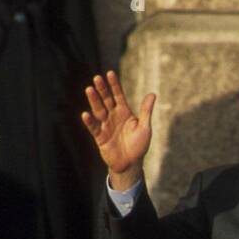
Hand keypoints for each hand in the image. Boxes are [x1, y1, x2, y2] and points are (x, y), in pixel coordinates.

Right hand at [81, 70, 155, 188]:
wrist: (131, 164)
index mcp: (124, 112)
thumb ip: (146, 111)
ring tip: (89, 90)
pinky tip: (86, 114)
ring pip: (98, 110)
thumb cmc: (139, 146)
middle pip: (106, 100)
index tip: (110, 73)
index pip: (118, 95)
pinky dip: (90, 122)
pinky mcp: (100, 137)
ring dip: (94, 101)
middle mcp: (113, 116)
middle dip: (102, 89)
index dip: (114, 85)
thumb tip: (153, 94)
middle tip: (97, 78)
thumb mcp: (145, 127)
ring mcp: (106, 126)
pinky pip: (94, 128)